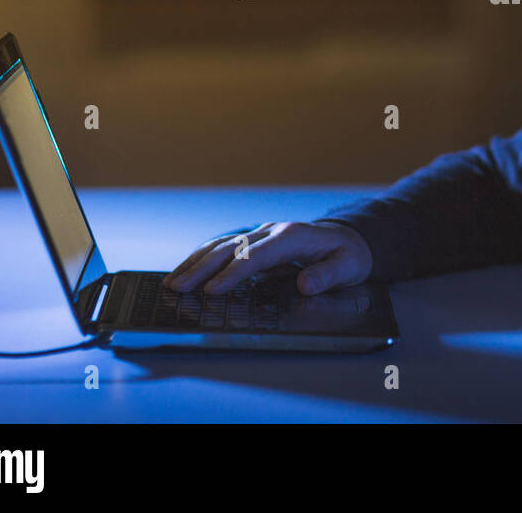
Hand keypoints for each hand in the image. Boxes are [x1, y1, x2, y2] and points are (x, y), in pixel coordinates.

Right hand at [163, 220, 373, 294]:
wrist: (348, 239)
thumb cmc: (347, 256)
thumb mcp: (348, 267)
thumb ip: (329, 276)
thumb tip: (306, 284)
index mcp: (293, 236)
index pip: (257, 255)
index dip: (233, 272)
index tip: (212, 290)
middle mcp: (272, 231)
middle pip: (232, 247)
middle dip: (203, 268)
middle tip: (178, 288)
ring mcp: (261, 233)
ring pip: (222, 244)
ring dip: (196, 262)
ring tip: (172, 281)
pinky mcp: (255, 241)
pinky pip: (224, 247)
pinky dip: (202, 257)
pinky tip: (186, 270)